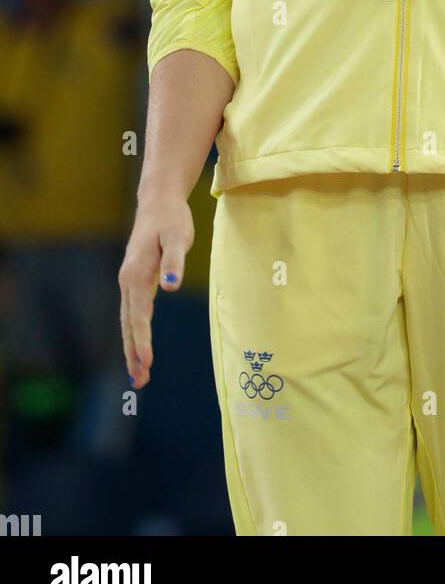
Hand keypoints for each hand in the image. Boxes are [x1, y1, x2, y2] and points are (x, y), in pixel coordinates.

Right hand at [118, 194, 194, 388]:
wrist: (159, 202)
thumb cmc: (172, 220)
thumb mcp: (178, 237)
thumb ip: (175, 262)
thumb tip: (170, 287)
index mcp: (136, 274)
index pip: (139, 315)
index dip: (142, 340)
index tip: (146, 362)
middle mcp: (127, 281)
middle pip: (129, 324)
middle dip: (133, 353)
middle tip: (140, 381)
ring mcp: (128, 281)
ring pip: (128, 321)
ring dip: (132, 348)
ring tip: (139, 375)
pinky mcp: (134, 281)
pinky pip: (132, 313)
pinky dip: (134, 333)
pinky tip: (139, 348)